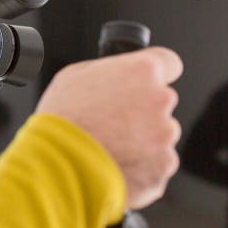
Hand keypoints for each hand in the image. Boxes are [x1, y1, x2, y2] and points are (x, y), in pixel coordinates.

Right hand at [35, 47, 182, 208]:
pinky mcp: (163, 164)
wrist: (59, 163)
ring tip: (109, 146)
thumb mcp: (73, 76)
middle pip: (161, 101)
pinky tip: (115, 162)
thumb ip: (105, 71)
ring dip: (141, 139)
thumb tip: (112, 76)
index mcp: (141, 71)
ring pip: (160, 134)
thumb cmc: (62, 119)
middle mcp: (160, 99)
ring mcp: (165, 134)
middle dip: (142, 110)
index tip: (144, 83)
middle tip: (112, 121)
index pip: (169, 63)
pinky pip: (157, 162)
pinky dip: (140, 165)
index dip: (153, 75)